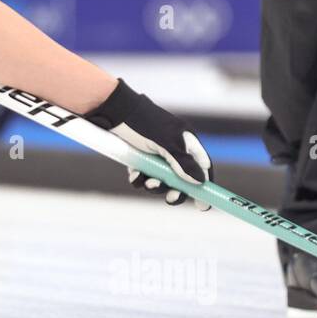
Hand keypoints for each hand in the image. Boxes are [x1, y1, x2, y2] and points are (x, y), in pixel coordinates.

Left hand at [83, 80, 213, 209]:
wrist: (112, 111)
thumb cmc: (143, 123)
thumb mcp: (167, 144)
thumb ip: (183, 163)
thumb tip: (201, 182)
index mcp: (186, 142)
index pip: (201, 166)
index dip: (204, 185)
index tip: (202, 205)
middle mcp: (173, 148)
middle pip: (181, 178)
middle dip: (176, 189)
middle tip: (170, 198)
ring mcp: (155, 154)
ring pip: (161, 179)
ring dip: (155, 185)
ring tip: (148, 183)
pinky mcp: (139, 157)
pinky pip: (143, 175)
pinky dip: (140, 179)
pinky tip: (134, 176)